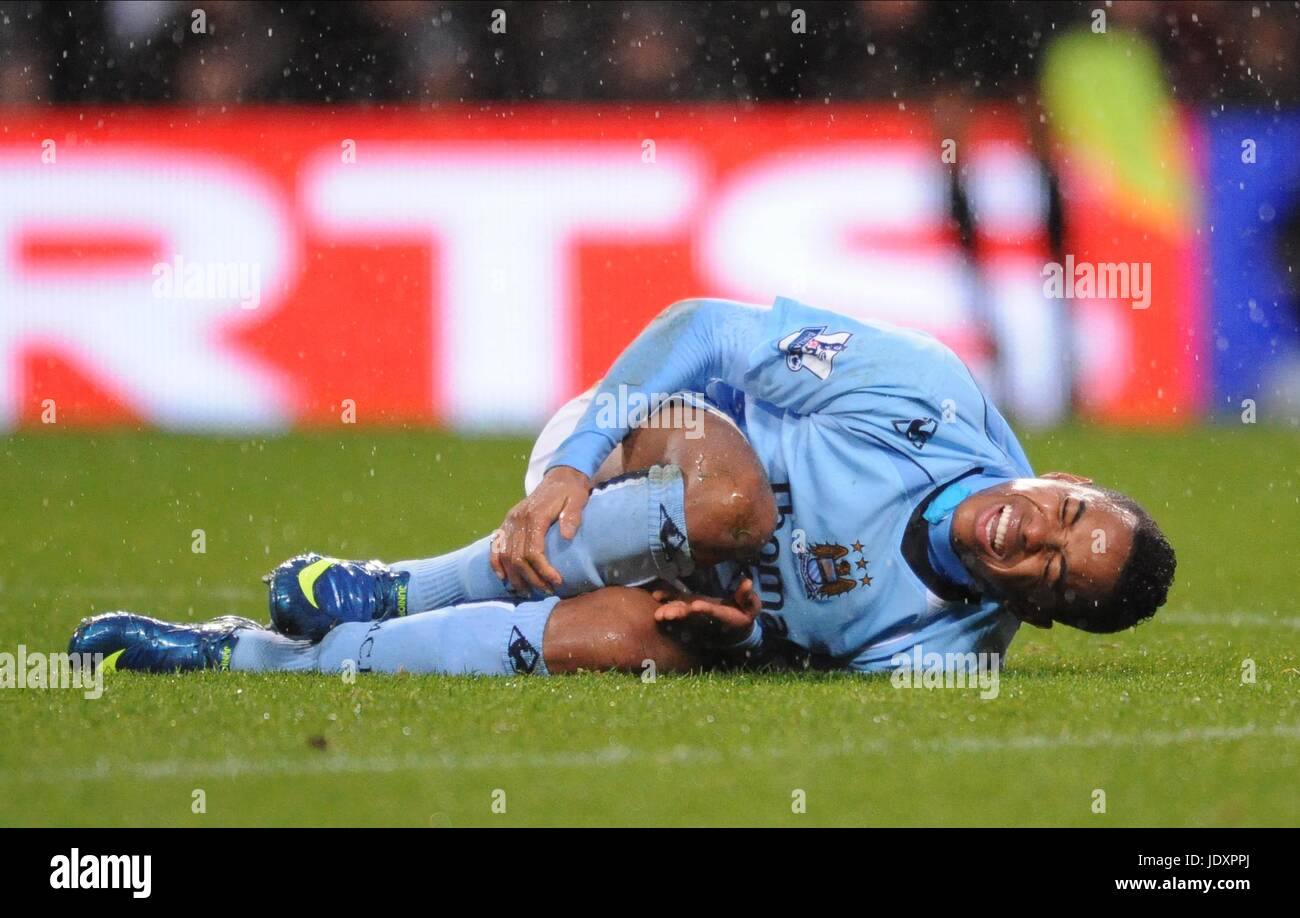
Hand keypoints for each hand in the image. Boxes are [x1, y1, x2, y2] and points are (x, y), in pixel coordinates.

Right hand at [490, 466, 591, 594]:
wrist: (561, 477)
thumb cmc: (571, 491)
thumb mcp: (577, 500)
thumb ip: (572, 516)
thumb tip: (567, 536)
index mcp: (534, 516)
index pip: (533, 551)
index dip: (543, 570)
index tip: (557, 581)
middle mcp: (517, 519)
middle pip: (517, 558)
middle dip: (531, 578)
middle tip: (547, 591)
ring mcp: (510, 521)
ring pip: (505, 556)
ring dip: (515, 577)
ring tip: (528, 592)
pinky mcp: (507, 522)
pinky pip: (495, 546)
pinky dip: (496, 563)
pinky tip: (503, 578)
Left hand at [651, 577, 761, 644]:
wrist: (734, 628)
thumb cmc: (744, 614)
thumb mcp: (752, 607)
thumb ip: (748, 597)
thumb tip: (747, 582)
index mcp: (722, 615)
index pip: (713, 613)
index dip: (705, 610)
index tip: (696, 606)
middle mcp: (705, 616)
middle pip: (691, 616)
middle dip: (678, 613)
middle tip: (666, 614)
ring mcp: (695, 612)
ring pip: (681, 611)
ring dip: (669, 611)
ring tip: (658, 613)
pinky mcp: (689, 605)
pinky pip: (676, 601)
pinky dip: (667, 598)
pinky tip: (656, 595)